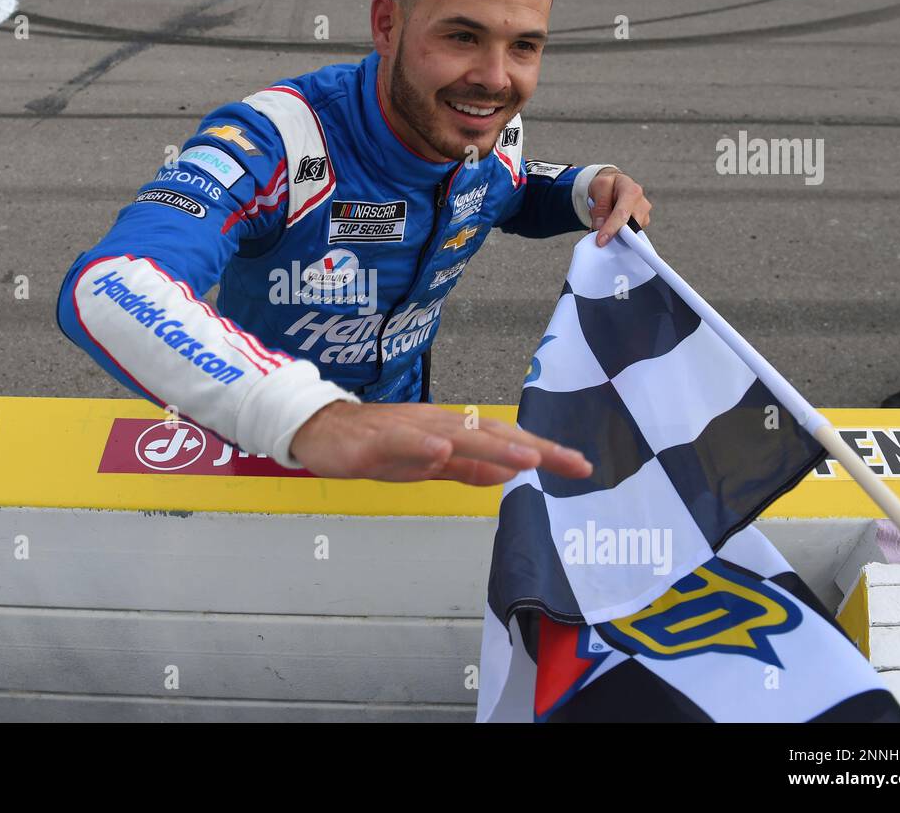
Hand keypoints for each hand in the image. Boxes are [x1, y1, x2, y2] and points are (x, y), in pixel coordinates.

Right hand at [290, 401, 592, 485]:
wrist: (319, 430)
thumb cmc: (373, 445)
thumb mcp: (427, 464)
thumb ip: (465, 469)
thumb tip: (506, 476)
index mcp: (451, 432)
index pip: (505, 440)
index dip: (543, 451)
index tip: (580, 465)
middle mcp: (437, 424)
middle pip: (492, 434)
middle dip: (534, 448)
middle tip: (573, 462)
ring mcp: (409, 430)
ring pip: (457, 436)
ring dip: (493, 445)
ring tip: (527, 458)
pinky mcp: (378, 440)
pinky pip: (404, 441)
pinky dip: (424, 445)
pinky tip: (443, 450)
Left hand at [588, 168, 651, 245]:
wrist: (614, 185)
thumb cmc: (607, 185)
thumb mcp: (599, 188)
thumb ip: (600, 206)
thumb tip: (600, 226)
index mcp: (632, 191)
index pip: (622, 214)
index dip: (611, 229)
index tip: (600, 241)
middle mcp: (642, 204)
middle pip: (629, 227)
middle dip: (612, 232)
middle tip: (596, 228)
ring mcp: (644, 216)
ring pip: (628, 233)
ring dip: (613, 231)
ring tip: (602, 218)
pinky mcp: (641, 224)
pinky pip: (628, 235)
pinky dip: (615, 233)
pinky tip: (608, 223)